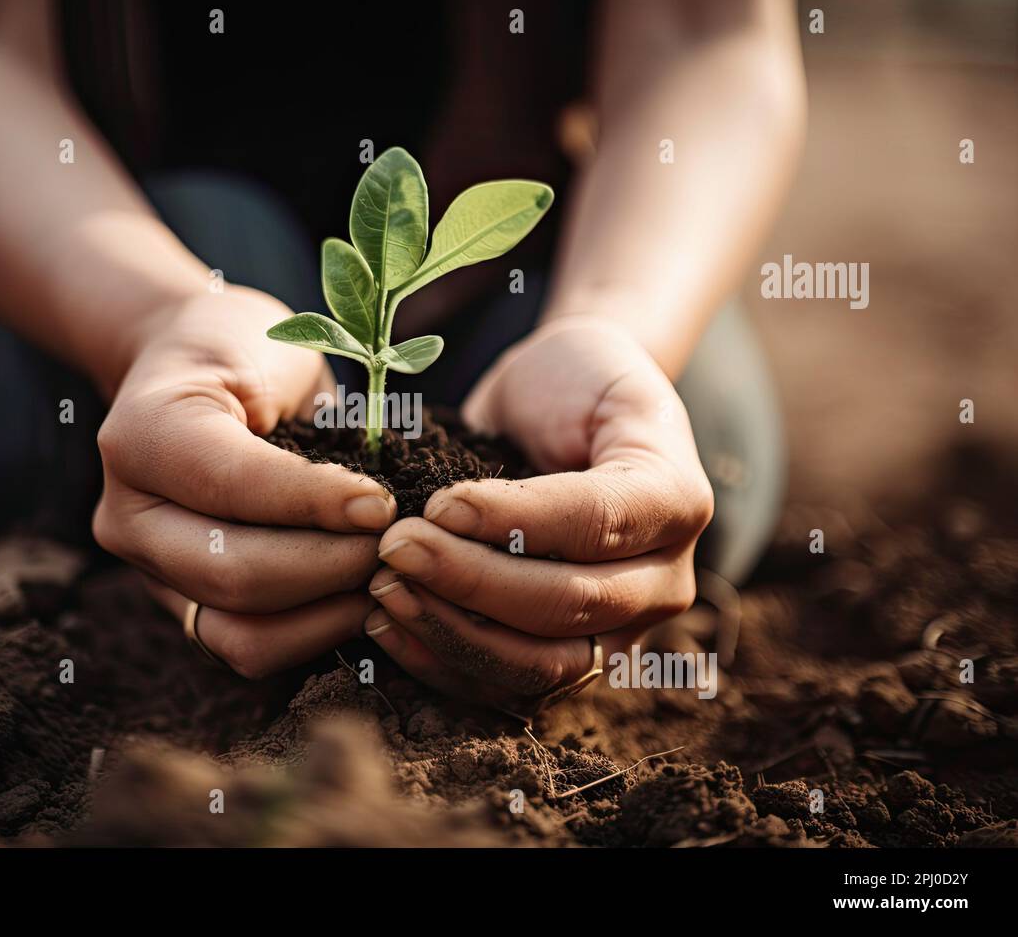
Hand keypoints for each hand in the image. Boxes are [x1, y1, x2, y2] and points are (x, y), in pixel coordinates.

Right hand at [93, 287, 395, 677]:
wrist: (188, 366)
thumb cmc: (245, 354)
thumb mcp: (278, 358)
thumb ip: (318, 431)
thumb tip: (379, 514)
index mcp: (140, 435)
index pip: (233, 486)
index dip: (317, 503)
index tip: (385, 504)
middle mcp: (125, 515)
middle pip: (232, 573)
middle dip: (330, 565)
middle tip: (396, 544)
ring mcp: (147, 570)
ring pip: (238, 631)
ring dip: (327, 613)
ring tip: (383, 576)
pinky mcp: (181, 606)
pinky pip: (248, 648)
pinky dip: (313, 633)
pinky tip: (357, 599)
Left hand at [363, 317, 712, 710]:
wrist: (582, 410)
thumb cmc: (573, 384)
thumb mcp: (568, 376)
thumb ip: (531, 436)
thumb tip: (451, 515)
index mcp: (677, 499)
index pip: (598, 523)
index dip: (514, 521)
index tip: (438, 505)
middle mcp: (666, 579)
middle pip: (571, 604)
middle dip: (471, 582)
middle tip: (394, 549)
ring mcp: (625, 630)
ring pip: (543, 664)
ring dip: (453, 633)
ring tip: (384, 589)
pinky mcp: (576, 660)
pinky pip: (512, 684)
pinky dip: (445, 662)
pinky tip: (388, 625)